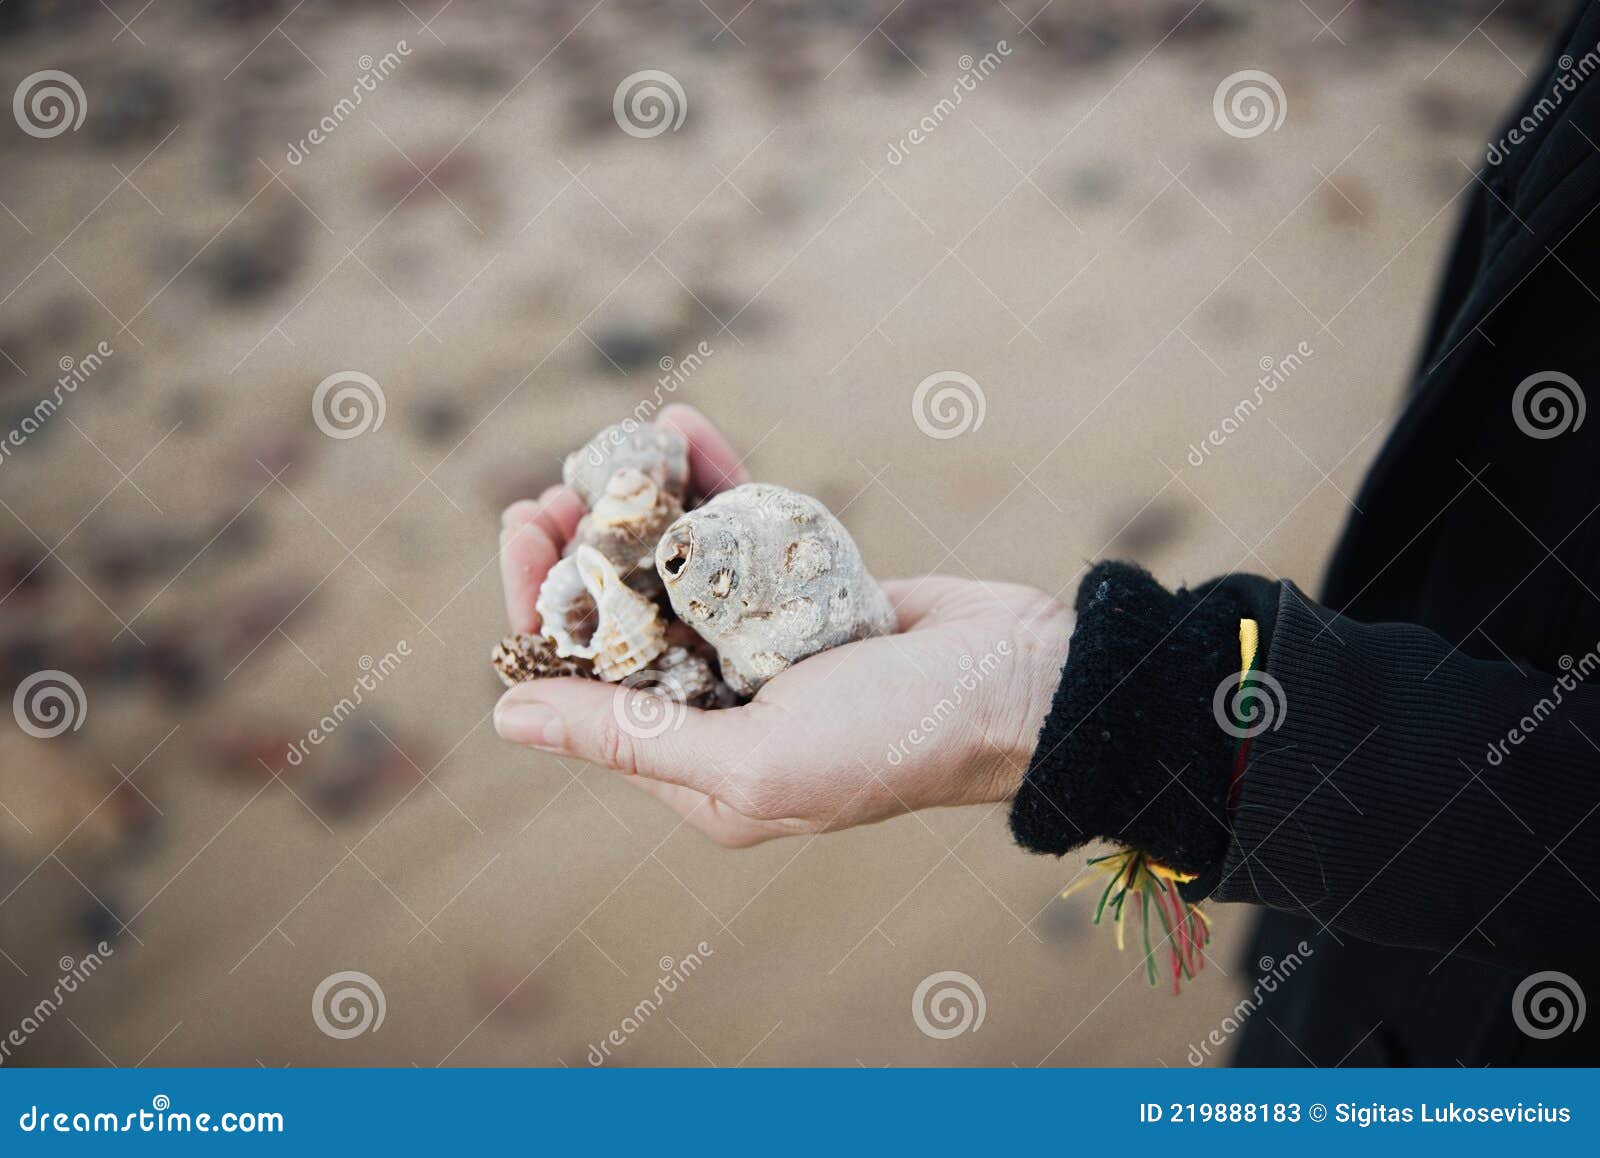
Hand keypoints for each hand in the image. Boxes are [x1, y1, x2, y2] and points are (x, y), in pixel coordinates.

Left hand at [494, 404, 1072, 846]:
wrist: (1021, 686)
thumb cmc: (891, 741)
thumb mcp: (749, 758)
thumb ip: (629, 738)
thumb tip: (506, 717)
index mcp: (693, 763)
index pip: (584, 683)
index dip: (539, 607)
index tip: (527, 529)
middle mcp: (719, 707)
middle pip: (621, 620)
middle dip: (581, 551)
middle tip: (555, 489)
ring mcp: (763, 644)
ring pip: (677, 568)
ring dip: (639, 508)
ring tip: (609, 449)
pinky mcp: (804, 591)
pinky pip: (741, 531)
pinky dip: (713, 480)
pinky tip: (682, 426)